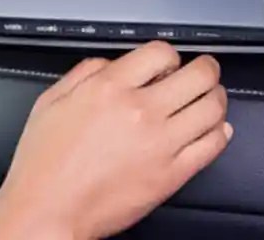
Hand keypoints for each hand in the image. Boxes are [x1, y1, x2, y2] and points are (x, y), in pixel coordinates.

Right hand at [0, 42, 231, 239]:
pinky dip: (219, 133)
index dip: (171, 55)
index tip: (170, 64)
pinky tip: (214, 130)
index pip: (162, 52)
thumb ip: (84, 73)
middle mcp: (139, 111)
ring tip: (211, 99)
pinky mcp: (171, 174)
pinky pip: (212, 145)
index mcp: (109, 88)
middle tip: (205, 72)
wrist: (47, 211)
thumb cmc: (44, 164)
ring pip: (212, 108)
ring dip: (216, 98)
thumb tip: (111, 63)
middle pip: (199, 75)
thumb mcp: (51, 101)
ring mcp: (160, 143)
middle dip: (206, 69)